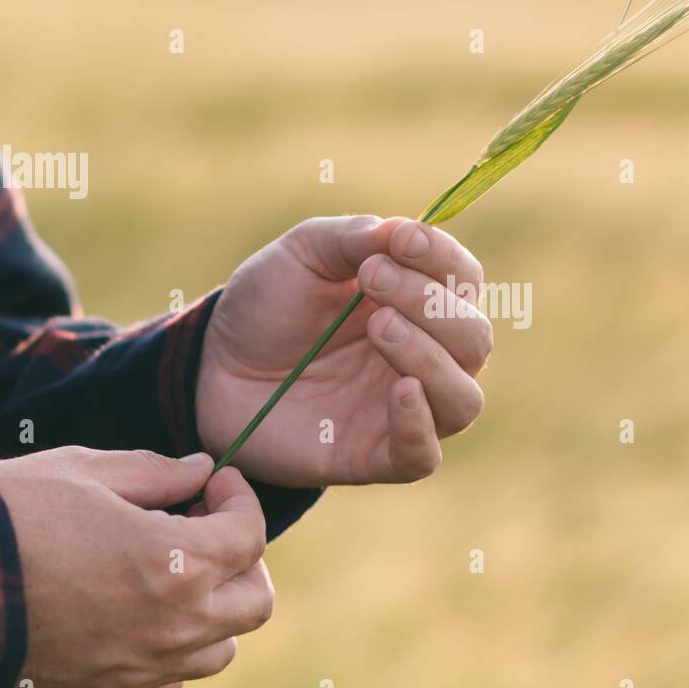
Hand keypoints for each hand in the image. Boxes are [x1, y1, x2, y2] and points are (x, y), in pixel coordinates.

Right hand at [0, 447, 271, 687]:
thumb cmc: (10, 517)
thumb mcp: (86, 470)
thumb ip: (157, 472)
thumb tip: (200, 469)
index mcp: (176, 563)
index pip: (250, 536)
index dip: (240, 499)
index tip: (216, 483)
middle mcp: (173, 625)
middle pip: (255, 601)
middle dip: (244, 558)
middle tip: (209, 528)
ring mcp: (143, 667)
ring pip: (221, 648)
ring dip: (215, 608)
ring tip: (176, 573)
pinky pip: (172, 681)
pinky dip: (174, 650)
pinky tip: (143, 613)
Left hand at [197, 216, 492, 486]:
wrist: (213, 367)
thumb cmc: (268, 305)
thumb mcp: (304, 253)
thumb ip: (354, 238)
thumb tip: (405, 231)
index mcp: (418, 303)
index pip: (464, 281)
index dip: (443, 259)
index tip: (400, 240)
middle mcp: (426, 357)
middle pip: (474, 339)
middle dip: (432, 304)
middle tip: (373, 278)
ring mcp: (405, 409)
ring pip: (462, 398)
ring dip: (431, 358)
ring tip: (379, 326)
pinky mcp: (377, 456)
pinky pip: (424, 455)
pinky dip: (420, 423)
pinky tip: (399, 389)